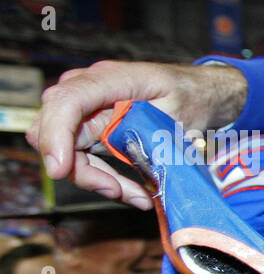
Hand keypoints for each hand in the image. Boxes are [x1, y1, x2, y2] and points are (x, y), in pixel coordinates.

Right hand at [26, 60, 247, 209]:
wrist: (198, 93)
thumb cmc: (189, 95)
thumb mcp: (175, 112)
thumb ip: (142, 127)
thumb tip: (114, 150)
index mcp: (109, 78)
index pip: (66, 102)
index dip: (56, 135)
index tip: (61, 170)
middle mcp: (86, 89)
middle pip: (54, 131)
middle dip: (80, 169)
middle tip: (120, 191)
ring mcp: (84, 108)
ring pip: (66, 150)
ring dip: (96, 179)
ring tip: (138, 196)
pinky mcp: (90, 128)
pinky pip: (82, 158)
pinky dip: (103, 178)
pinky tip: (134, 191)